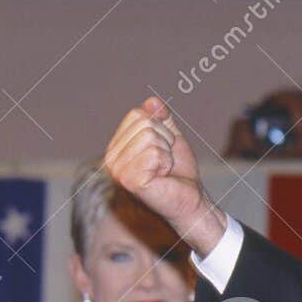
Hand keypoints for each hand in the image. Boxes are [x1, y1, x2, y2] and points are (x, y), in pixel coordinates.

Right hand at [104, 97, 227, 255]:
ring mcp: (118, 170)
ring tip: (164, 170)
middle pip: (144, 123)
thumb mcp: (170, 138)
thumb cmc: (179, 172)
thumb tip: (152, 101)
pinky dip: (166, 163)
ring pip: (149, 136)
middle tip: (166, 162)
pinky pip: (154, 153)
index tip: (164, 149)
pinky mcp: (129, 181)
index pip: (137, 114)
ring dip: (166, 152)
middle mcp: (111, 158)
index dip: (161, 127)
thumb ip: (160, 119)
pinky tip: (162, 177)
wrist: (190, 200)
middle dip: (165, 140)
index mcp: (117, 147)